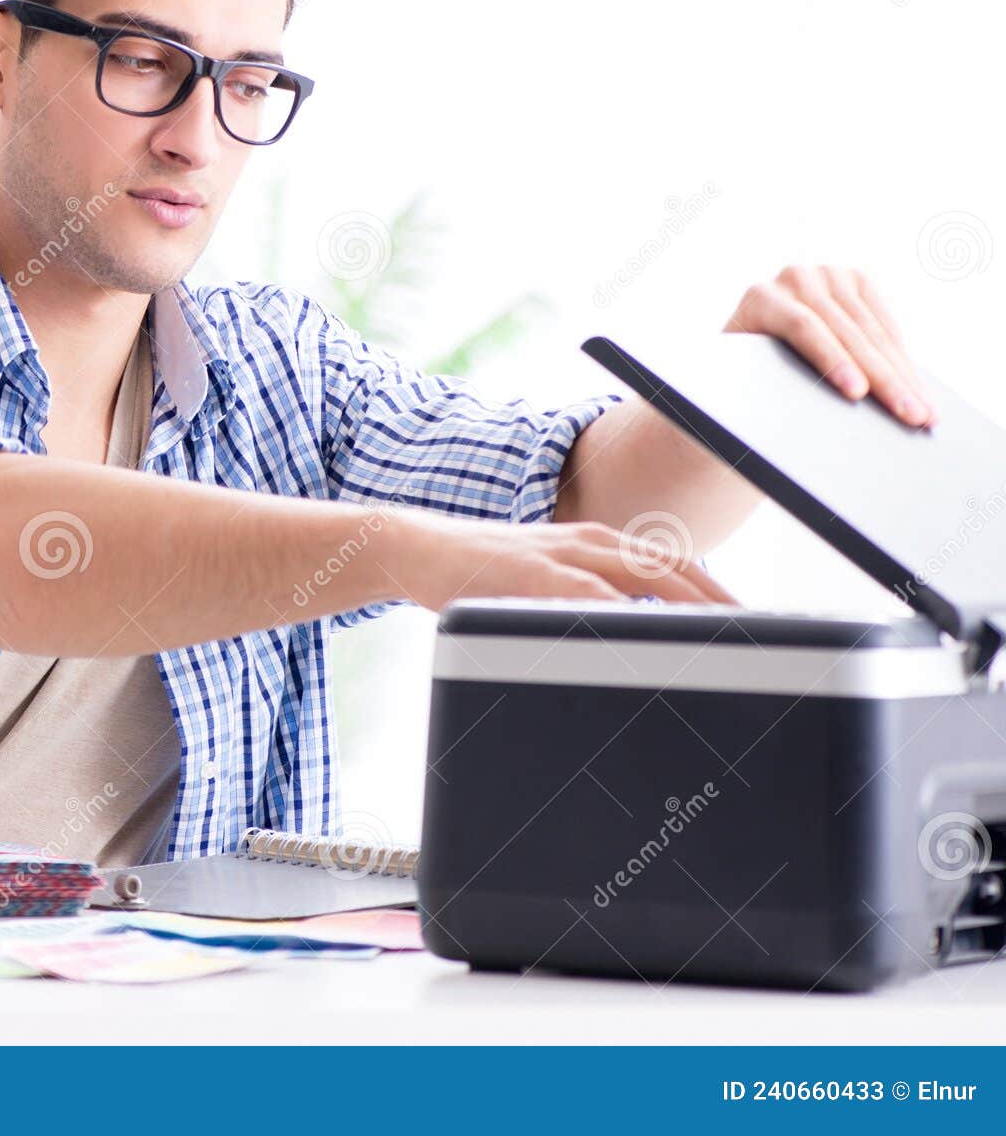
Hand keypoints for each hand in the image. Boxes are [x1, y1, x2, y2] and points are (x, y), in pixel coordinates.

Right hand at [394, 511, 737, 609]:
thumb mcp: (550, 586)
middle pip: (677, 570)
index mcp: (603, 546)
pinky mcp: (532, 572)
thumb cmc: (487, 577)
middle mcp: (592, 542)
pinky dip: (624, 615)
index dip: (722, 596)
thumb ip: (593, 605)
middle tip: (767, 643)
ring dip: (690, 606)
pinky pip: (589, 594)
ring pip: (644, 576)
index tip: (761, 630)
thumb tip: (637, 643)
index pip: (679, 566)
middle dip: (724, 605)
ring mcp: (564, 553)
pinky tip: (648, 637)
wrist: (420, 548)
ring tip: (730, 641)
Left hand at [723, 265, 933, 427]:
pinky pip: (887, 325)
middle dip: (884, 379)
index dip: (833, 360)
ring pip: (874, 330)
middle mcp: (793, 278)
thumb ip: (753, 392)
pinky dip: (905, 361)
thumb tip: (783, 426)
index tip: (858, 395)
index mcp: (759, 298)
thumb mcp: (736, 381)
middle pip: (847, 331)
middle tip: (911, 415)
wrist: (747, 345)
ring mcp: (828, 275)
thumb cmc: (740, 377)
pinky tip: (921, 390)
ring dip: (904, 376)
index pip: (802, 327)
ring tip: (925, 412)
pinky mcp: (856, 281)